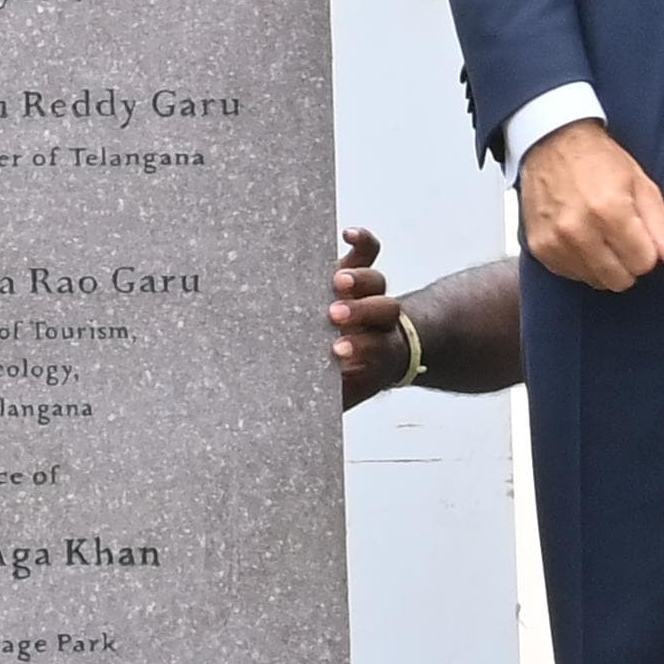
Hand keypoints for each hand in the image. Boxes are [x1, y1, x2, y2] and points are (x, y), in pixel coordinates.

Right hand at [329, 224, 408, 404]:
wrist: (353, 352)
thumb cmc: (331, 377)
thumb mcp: (328, 395)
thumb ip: (315, 404)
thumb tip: (280, 429)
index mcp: (373, 354)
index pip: (376, 350)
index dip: (362, 350)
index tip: (337, 354)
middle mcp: (376, 323)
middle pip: (384, 311)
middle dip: (361, 313)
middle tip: (334, 317)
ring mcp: (367, 294)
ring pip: (377, 282)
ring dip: (360, 282)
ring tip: (338, 282)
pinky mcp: (355, 269)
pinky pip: (368, 252)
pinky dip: (364, 242)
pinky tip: (347, 234)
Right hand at [519, 119, 663, 292]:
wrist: (551, 142)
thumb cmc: (599, 161)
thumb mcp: (642, 187)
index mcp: (610, 212)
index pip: (644, 263)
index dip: (646, 249)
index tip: (636, 229)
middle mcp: (578, 231)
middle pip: (620, 279)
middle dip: (626, 261)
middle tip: (618, 233)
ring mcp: (555, 241)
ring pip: (596, 281)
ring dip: (603, 264)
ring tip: (596, 233)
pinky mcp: (539, 248)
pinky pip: (571, 275)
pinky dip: (580, 263)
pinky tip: (578, 237)